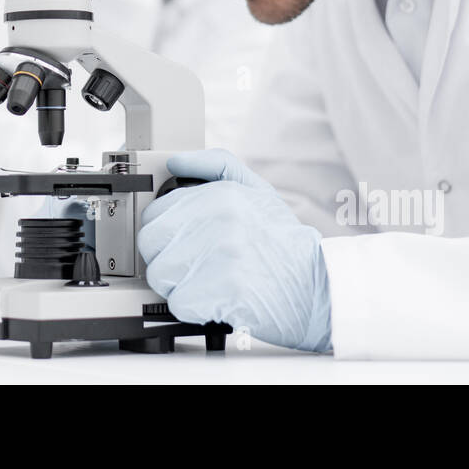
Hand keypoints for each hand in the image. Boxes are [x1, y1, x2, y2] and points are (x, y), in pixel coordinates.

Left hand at [139, 149, 331, 350]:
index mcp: (220, 194)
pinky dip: (193, 308)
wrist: (318, 286)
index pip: (154, 213)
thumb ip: (215, 165)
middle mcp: (219, 220)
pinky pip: (178, 303)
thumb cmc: (283, 242)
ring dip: (178, 284)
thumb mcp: (256, 189)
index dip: (165, 232)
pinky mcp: (223, 292)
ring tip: (207, 282)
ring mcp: (220, 256)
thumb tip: (174, 161)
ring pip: (160, 275)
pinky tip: (215, 298)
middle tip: (192, 265)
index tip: (182, 242)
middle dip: (166, 257)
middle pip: (150, 243)